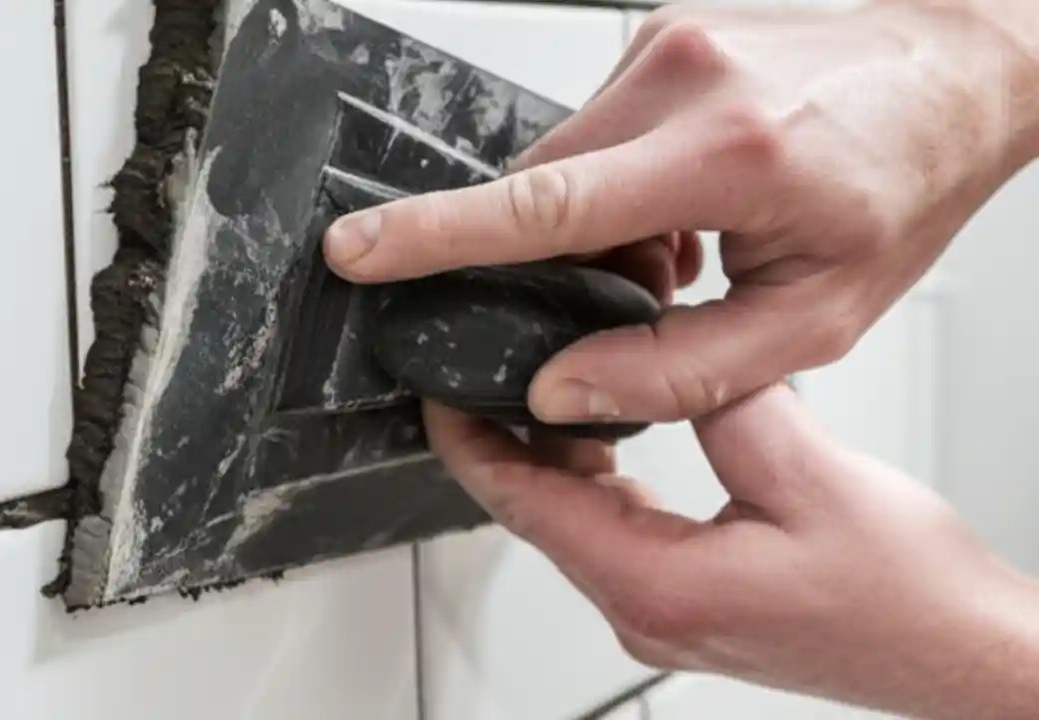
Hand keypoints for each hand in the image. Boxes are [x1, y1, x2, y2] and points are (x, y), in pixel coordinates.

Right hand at [325, 0, 1038, 422]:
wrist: (953, 72)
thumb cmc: (901, 185)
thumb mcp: (813, 317)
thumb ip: (677, 369)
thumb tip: (563, 390)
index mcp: (724, 155)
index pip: (540, 207)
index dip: (432, 235)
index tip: (356, 250)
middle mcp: (682, 79)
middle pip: (538, 185)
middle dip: (554, 253)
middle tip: (647, 281)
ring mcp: (666, 42)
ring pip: (563, 157)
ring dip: (595, 215)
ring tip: (684, 239)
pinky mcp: (662, 31)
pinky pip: (594, 123)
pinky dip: (618, 175)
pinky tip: (687, 195)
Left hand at [425, 389, 1038, 718]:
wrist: (957, 651)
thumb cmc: (905, 597)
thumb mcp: (809, 476)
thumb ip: (724, 404)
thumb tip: (671, 354)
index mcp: (655, 585)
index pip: (522, 505)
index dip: (467, 442)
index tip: (437, 390)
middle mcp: (644, 609)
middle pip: (534, 513)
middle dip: (497, 438)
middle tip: (476, 366)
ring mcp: (662, 609)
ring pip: (571, 521)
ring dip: (547, 455)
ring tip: (530, 382)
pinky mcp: (687, 597)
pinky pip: (613, 529)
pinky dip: (594, 477)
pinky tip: (603, 432)